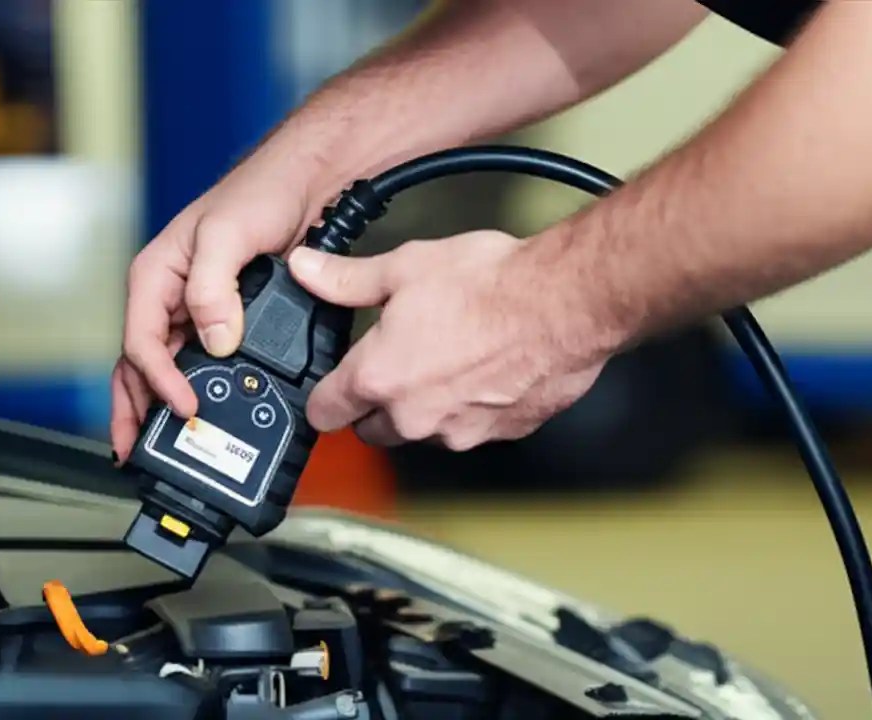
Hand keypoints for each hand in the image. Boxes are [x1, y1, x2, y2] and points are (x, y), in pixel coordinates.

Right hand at [111, 164, 312, 462]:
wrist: (306, 184)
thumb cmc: (260, 193)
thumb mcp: (229, 234)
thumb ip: (213, 287)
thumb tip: (215, 339)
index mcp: (156, 276)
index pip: (141, 341)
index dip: (158, 381)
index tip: (184, 406)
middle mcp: (170, 297)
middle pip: (140, 365)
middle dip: (134, 409)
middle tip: (135, 451)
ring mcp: (197, 311)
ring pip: (169, 368)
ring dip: (162, 405)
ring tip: (161, 443)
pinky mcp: (227, 319)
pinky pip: (205, 362)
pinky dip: (199, 388)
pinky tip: (207, 410)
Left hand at [287, 231, 607, 450]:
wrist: (564, 304)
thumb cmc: (490, 285)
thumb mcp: (406, 266)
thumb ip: (348, 278)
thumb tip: (307, 270)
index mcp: (378, 378)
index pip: (323, 413)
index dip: (324, 396)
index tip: (332, 384)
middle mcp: (413, 416)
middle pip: (371, 431)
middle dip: (375, 404)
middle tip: (396, 362)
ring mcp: (459, 431)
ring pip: (423, 432)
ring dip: (426, 407)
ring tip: (449, 357)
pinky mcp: (501, 434)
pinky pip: (471, 429)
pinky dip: (472, 408)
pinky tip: (486, 369)